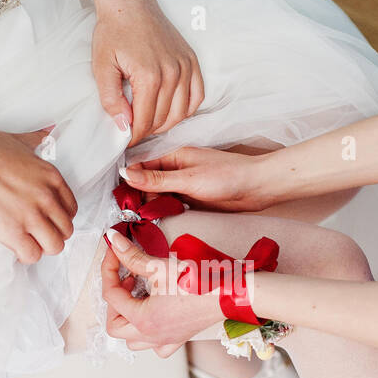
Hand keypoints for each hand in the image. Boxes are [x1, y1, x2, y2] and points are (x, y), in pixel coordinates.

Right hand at [0, 122, 77, 263]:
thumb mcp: (16, 140)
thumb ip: (35, 139)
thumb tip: (47, 131)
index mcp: (50, 177)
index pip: (71, 209)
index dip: (58, 217)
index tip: (46, 220)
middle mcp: (46, 197)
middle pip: (66, 230)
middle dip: (51, 234)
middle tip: (34, 233)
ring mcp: (31, 215)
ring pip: (54, 246)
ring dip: (41, 247)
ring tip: (25, 242)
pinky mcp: (13, 231)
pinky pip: (32, 255)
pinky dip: (24, 255)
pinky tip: (13, 247)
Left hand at [92, 0, 203, 144]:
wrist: (130, 3)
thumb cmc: (113, 32)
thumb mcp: (102, 66)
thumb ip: (111, 99)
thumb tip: (123, 126)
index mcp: (149, 76)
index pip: (145, 121)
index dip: (134, 135)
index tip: (126, 139)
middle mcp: (173, 73)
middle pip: (163, 120)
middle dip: (147, 130)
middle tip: (134, 130)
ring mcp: (185, 67)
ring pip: (181, 112)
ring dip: (165, 123)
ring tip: (149, 121)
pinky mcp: (191, 61)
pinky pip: (197, 96)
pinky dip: (186, 109)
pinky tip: (171, 110)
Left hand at [101, 229, 222, 356]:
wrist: (228, 292)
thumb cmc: (199, 282)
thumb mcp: (159, 267)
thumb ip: (132, 255)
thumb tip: (113, 240)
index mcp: (143, 319)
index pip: (111, 295)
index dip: (109, 269)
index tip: (115, 253)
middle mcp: (151, 335)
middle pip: (114, 324)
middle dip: (114, 300)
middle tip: (124, 279)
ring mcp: (164, 340)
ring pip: (132, 340)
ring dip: (128, 320)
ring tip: (136, 298)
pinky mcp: (178, 339)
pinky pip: (156, 347)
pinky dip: (149, 336)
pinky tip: (154, 317)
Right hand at [121, 146, 281, 211]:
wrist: (257, 188)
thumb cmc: (228, 176)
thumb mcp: (188, 179)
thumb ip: (156, 179)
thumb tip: (126, 173)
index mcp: (173, 156)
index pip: (141, 165)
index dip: (129, 180)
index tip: (120, 197)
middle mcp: (176, 169)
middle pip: (147, 182)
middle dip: (139, 197)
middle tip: (132, 214)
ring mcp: (184, 185)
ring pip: (158, 195)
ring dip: (151, 206)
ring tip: (144, 219)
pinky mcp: (192, 199)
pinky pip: (171, 205)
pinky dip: (164, 212)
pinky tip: (159, 221)